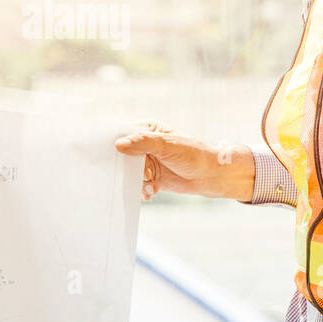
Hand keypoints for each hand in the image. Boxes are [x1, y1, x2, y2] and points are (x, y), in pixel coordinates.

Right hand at [114, 122, 254, 201]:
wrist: (212, 176)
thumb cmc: (195, 154)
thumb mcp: (168, 145)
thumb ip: (143, 143)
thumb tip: (119, 144)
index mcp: (148, 129)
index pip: (123, 133)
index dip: (114, 143)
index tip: (109, 155)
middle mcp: (145, 145)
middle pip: (123, 156)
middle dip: (128, 168)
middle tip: (141, 174)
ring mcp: (147, 162)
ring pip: (129, 173)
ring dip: (138, 181)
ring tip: (152, 184)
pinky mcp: (151, 178)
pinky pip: (138, 185)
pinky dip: (143, 190)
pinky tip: (152, 191)